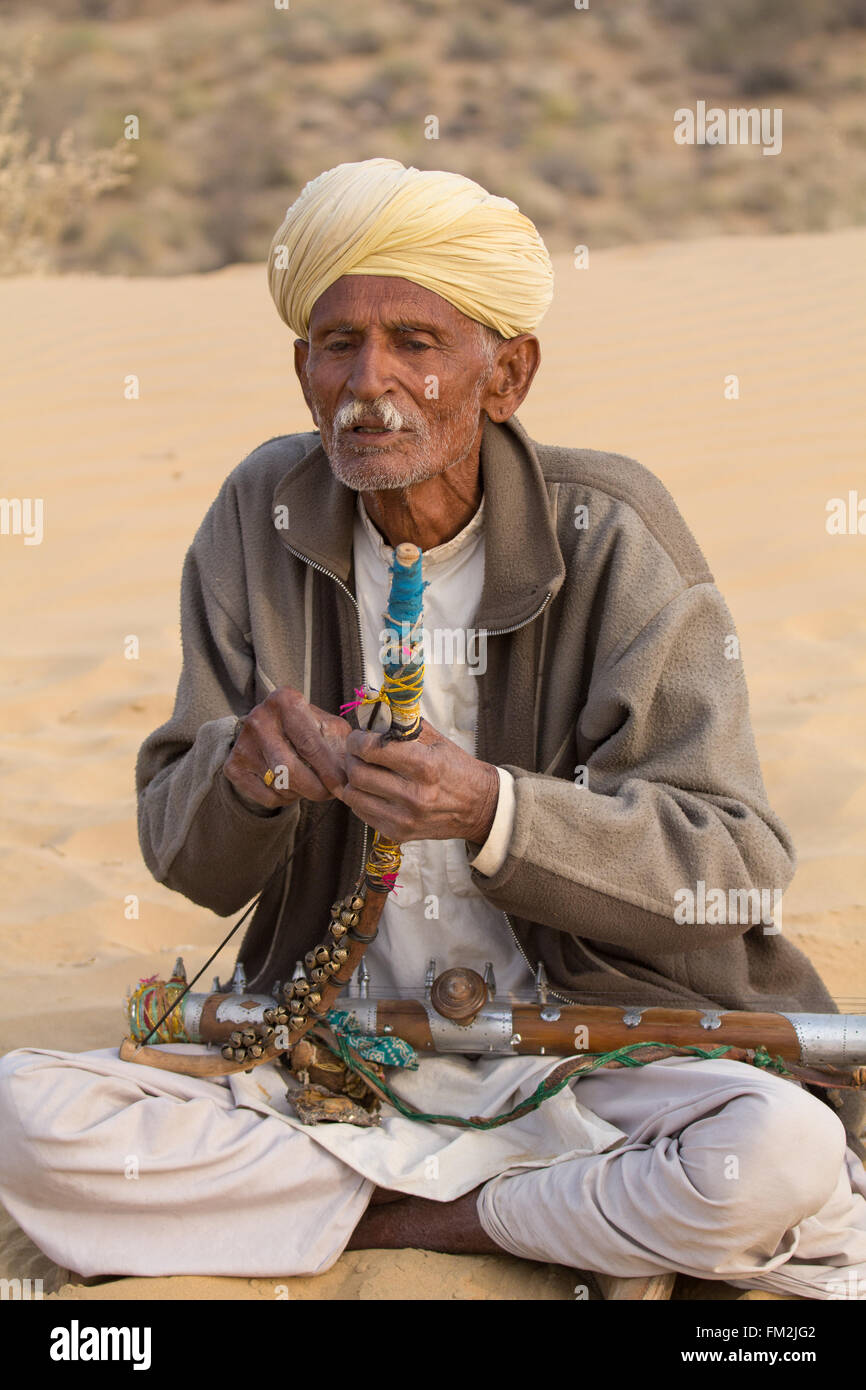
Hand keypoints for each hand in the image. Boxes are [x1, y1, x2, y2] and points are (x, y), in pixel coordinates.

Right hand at [223, 687, 350, 810]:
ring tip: (311, 783)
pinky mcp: (233, 767)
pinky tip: (291, 786)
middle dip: (316, 788)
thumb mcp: (326, 726)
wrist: (269, 728)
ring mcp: (243, 743)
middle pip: (289, 769)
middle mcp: (259, 718)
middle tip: (329, 792)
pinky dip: (286, 799)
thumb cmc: (307, 728)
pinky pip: (267, 797)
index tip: (343, 786)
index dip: (330, 770)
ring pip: (279, 785)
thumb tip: (352, 772)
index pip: (310, 744)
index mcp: (285, 700)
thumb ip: (341, 744)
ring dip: (302, 792)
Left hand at [341, 718, 499, 843]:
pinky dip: (361, 798)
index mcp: (424, 766)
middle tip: (357, 753)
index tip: (359, 737)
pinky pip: (361, 812)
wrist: (478, 806)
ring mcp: (404, 818)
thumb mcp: (436, 741)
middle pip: (357, 773)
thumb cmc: (455, 768)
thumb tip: (371, 713)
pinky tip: (373, 790)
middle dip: (351, 758)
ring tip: (364, 770)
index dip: (357, 740)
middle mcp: (414, 795)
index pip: (371, 749)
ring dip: (352, 780)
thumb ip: (403, 726)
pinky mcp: (398, 833)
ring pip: (353, 795)